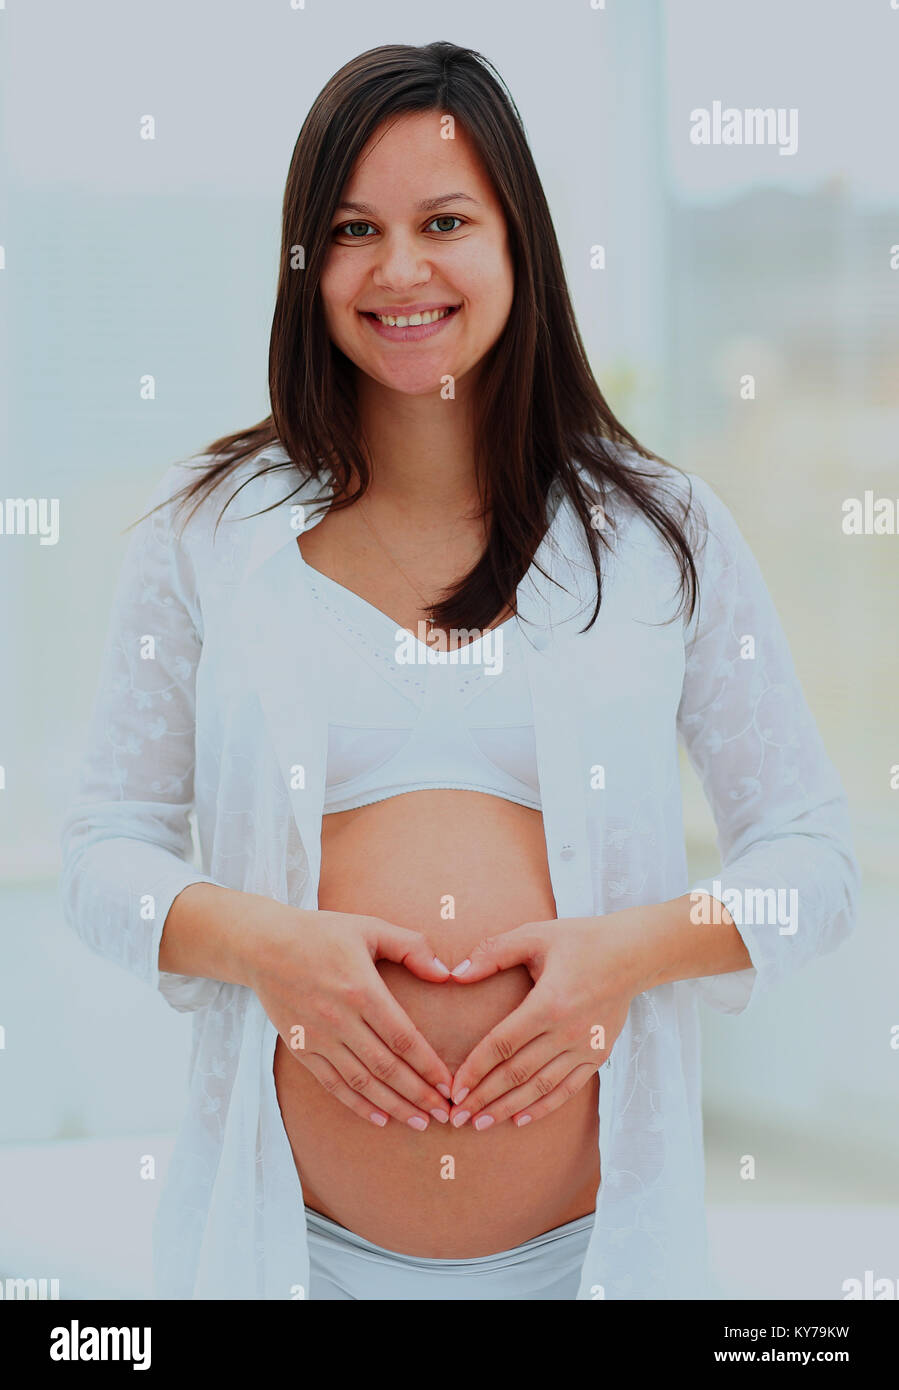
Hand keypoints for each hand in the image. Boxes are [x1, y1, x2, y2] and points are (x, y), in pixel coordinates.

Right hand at [248, 907, 454, 1129]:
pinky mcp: (301, 1048)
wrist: (263, 945)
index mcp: (362, 989)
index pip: (403, 1038)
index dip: (429, 1066)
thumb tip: (445, 973)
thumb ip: (412, 947)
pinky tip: (380, 1118)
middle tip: (444, 1113)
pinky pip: (333, 1084)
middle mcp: (340, 1020)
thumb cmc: (321, 933)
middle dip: (419, 1094)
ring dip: (394, 1106)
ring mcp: (318, 1038)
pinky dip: (358, 1105)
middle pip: (387, 1068)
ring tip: (420, 1121)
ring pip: (362, 1082)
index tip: (449, 1085)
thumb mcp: (369, 927)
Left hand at [444, 907, 657, 1128]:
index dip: (475, 1069)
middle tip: (457, 1116)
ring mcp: (585, 1047)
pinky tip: (520, 1118)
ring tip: (481, 1124)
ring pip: (540, 1086)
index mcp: (548, 1002)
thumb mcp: (534, 935)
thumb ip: (493, 953)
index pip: (502, 1044)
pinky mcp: (598, 1055)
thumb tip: (456, 975)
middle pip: (517, 1073)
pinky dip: (543, 1106)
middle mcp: (567, 1031)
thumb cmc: (580, 940)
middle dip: (484, 1097)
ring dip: (508, 1108)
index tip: (454, 1088)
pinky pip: (567, 1089)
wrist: (634, 953)